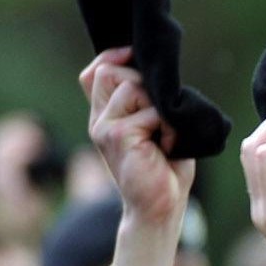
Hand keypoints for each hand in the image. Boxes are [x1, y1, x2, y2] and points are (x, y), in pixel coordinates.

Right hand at [81, 49, 193, 228]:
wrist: (161, 207)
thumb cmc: (166, 168)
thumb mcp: (158, 128)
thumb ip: (149, 102)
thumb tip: (158, 73)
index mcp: (107, 115)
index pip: (95, 73)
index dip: (113, 57)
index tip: (136, 57)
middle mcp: (100, 119)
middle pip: (110, 72)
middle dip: (144, 82)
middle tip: (162, 114)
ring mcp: (104, 127)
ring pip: (132, 87)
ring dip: (160, 107)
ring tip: (167, 133)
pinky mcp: (117, 136)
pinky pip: (148, 112)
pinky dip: (167, 126)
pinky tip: (169, 146)